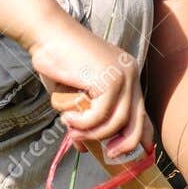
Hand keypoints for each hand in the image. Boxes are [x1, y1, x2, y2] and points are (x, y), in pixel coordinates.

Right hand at [26, 15, 149, 161]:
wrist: (46, 33)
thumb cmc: (56, 61)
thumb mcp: (73, 96)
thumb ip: (83, 119)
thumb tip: (84, 148)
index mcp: (126, 75)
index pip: (142, 112)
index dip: (141, 136)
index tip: (129, 154)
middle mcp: (130, 74)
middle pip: (137, 121)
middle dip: (124, 144)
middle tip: (107, 155)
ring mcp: (122, 76)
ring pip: (117, 122)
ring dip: (93, 132)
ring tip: (72, 129)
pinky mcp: (110, 80)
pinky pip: (100, 116)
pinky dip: (83, 123)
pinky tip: (68, 117)